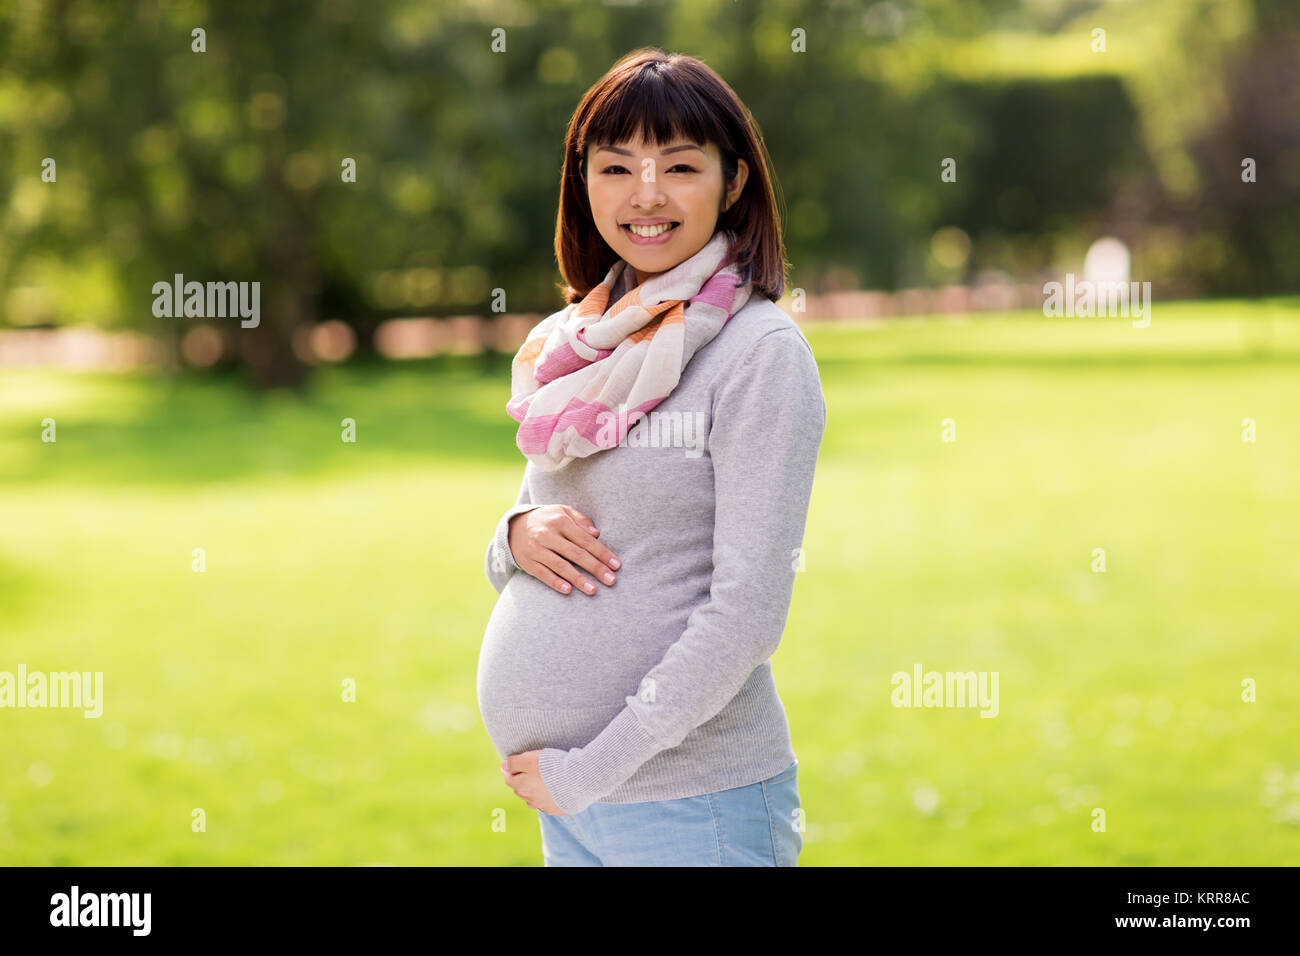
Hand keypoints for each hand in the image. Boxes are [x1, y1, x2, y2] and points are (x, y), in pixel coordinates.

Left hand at [502, 750, 564, 815]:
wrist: (577, 780)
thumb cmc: (552, 767)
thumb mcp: (530, 759)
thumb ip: (514, 762)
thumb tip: (503, 765)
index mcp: (521, 786)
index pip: (508, 779)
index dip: (510, 770)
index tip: (512, 764)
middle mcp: (530, 799)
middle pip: (520, 789)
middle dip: (522, 780)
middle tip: (529, 770)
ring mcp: (543, 806)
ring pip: (533, 798)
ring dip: (534, 790)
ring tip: (543, 780)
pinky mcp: (556, 809)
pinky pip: (547, 804)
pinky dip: (547, 797)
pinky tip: (553, 790)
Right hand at [507, 505, 621, 595]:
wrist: (513, 527)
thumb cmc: (547, 520)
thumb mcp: (562, 511)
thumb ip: (581, 520)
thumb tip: (597, 534)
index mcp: (560, 521)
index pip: (585, 539)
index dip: (602, 553)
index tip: (616, 565)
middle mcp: (547, 535)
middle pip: (576, 554)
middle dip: (595, 568)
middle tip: (611, 580)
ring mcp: (536, 549)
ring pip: (560, 566)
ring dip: (578, 579)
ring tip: (593, 590)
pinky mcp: (527, 562)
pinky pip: (543, 574)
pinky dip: (555, 582)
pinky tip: (568, 590)